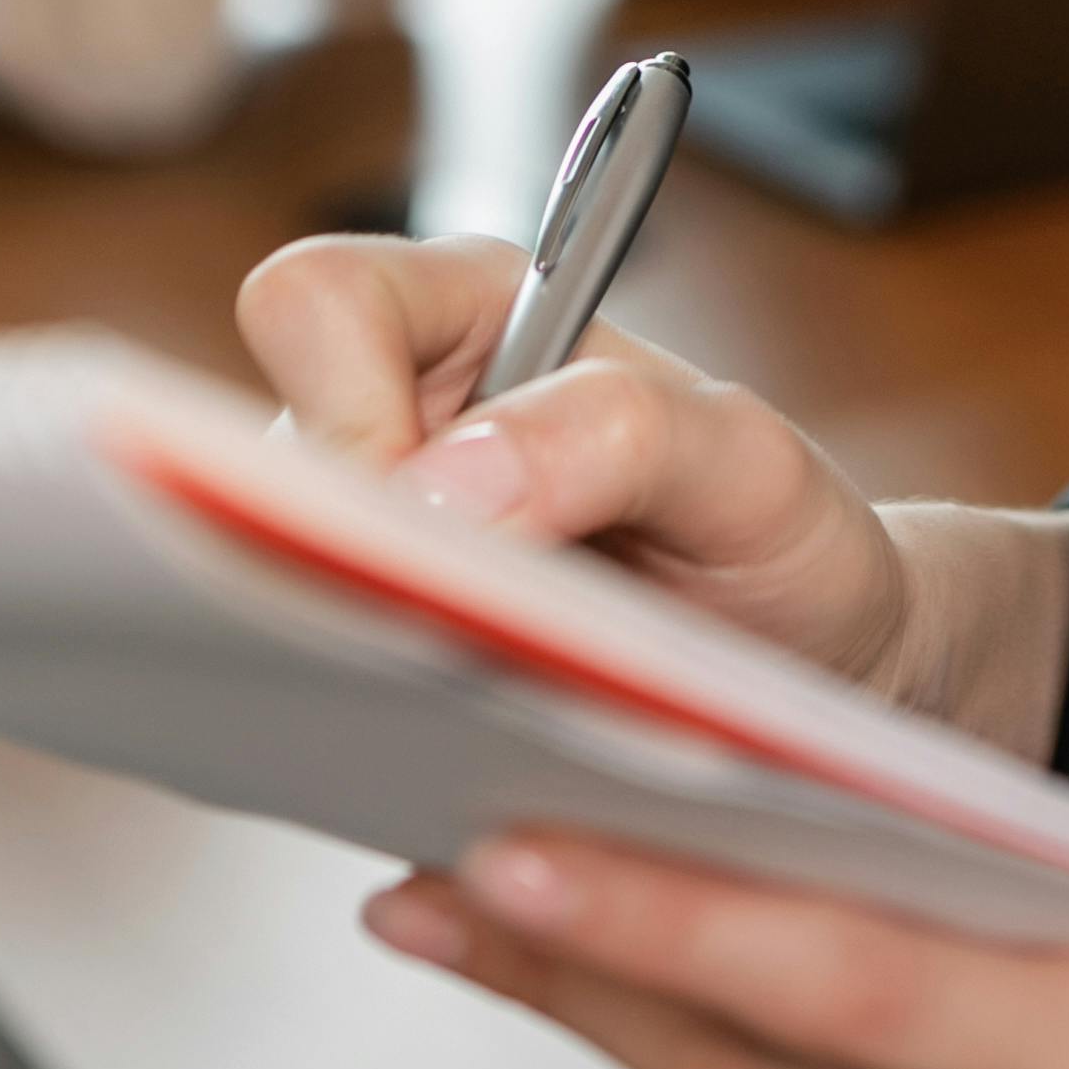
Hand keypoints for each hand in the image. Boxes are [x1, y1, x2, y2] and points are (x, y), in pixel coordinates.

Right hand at [234, 231, 1068, 746]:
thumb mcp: (746, 467)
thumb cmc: (782, 535)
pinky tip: (438, 766)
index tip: (421, 519)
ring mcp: (368, 552)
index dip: (340, 406)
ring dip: (338, 658)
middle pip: (248, 457)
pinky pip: (289, 695)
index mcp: (469, 316)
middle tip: (442, 637)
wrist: (820, 673)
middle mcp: (395, 422)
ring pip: (253, 589)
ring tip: (469, 704)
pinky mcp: (361, 667)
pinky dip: (348, 734)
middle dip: (323, 555)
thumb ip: (615, 433)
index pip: (316, 303)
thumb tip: (436, 487)